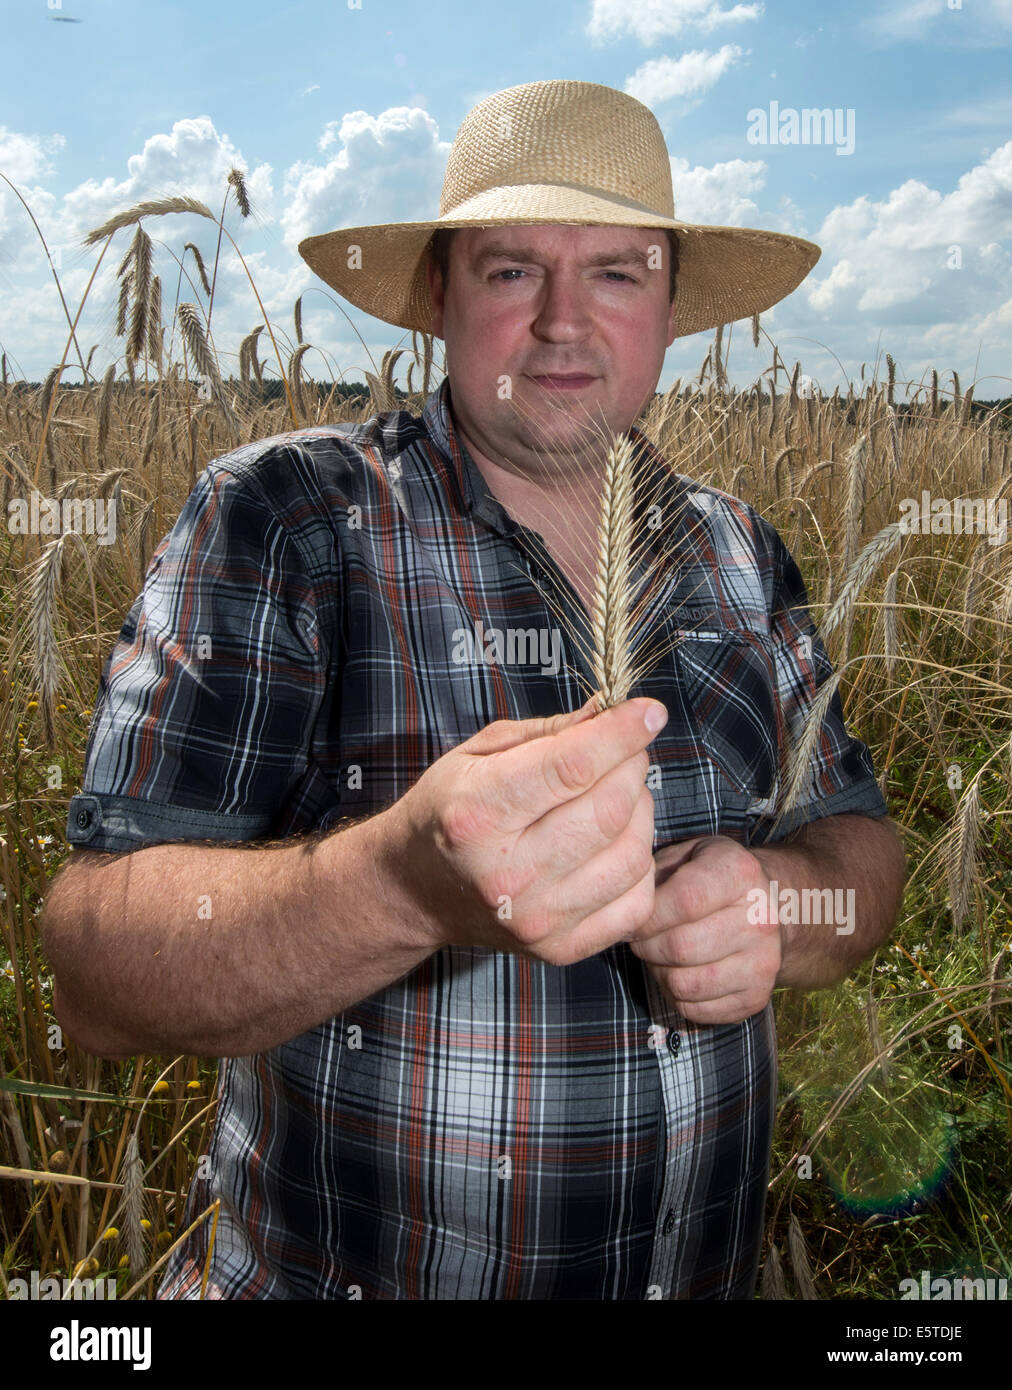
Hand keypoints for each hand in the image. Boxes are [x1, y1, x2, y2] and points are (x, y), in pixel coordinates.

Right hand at [381, 697, 667, 965]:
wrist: (414, 891)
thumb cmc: (448, 811)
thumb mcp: (478, 754)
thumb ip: (548, 732)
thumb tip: (612, 713)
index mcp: (478, 813)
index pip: (572, 767)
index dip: (621, 734)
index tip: (648, 712)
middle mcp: (507, 872)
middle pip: (609, 810)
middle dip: (631, 768)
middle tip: (623, 754)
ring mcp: (536, 917)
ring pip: (632, 855)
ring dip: (639, 814)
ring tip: (616, 798)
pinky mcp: (560, 948)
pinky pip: (635, 901)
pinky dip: (639, 864)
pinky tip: (614, 845)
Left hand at [628, 836, 781, 1024]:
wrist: (769, 906)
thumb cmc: (710, 878)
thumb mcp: (686, 855)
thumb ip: (655, 872)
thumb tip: (623, 906)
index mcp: (741, 873)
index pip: (686, 900)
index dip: (648, 917)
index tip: (633, 921)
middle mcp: (761, 919)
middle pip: (681, 947)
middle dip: (647, 947)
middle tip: (641, 940)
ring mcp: (764, 962)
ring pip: (685, 984)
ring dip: (659, 973)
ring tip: (660, 954)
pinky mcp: (756, 997)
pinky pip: (695, 1010)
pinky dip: (676, 995)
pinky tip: (680, 972)